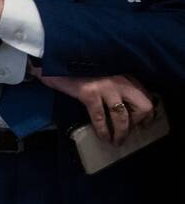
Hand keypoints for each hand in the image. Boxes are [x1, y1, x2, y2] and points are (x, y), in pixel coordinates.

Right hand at [37, 72, 155, 144]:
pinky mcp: (90, 94)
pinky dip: (103, 131)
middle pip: (143, 106)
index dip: (147, 114)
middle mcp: (120, 81)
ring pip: (122, 116)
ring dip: (121, 133)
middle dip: (139, 122)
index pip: (146, 97)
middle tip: (131, 132)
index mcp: (125, 75)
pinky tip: (103, 137)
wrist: (56, 61)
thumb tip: (124, 106)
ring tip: (117, 142)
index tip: (141, 124)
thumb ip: (116, 85)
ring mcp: (106, 87)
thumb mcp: (105, 75)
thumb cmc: (79, 69)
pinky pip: (100, 117)